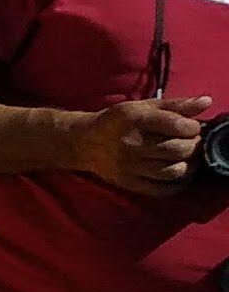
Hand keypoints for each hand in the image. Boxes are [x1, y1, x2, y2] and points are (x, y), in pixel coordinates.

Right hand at [74, 95, 213, 192]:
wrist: (84, 142)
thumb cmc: (118, 121)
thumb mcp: (144, 106)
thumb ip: (176, 105)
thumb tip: (207, 102)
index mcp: (136, 120)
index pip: (176, 125)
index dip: (193, 127)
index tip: (192, 127)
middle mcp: (132, 144)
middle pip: (177, 150)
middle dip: (193, 146)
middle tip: (192, 143)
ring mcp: (129, 167)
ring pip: (173, 171)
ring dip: (188, 165)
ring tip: (187, 158)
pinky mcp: (128, 183)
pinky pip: (161, 189)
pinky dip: (177, 183)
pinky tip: (178, 174)